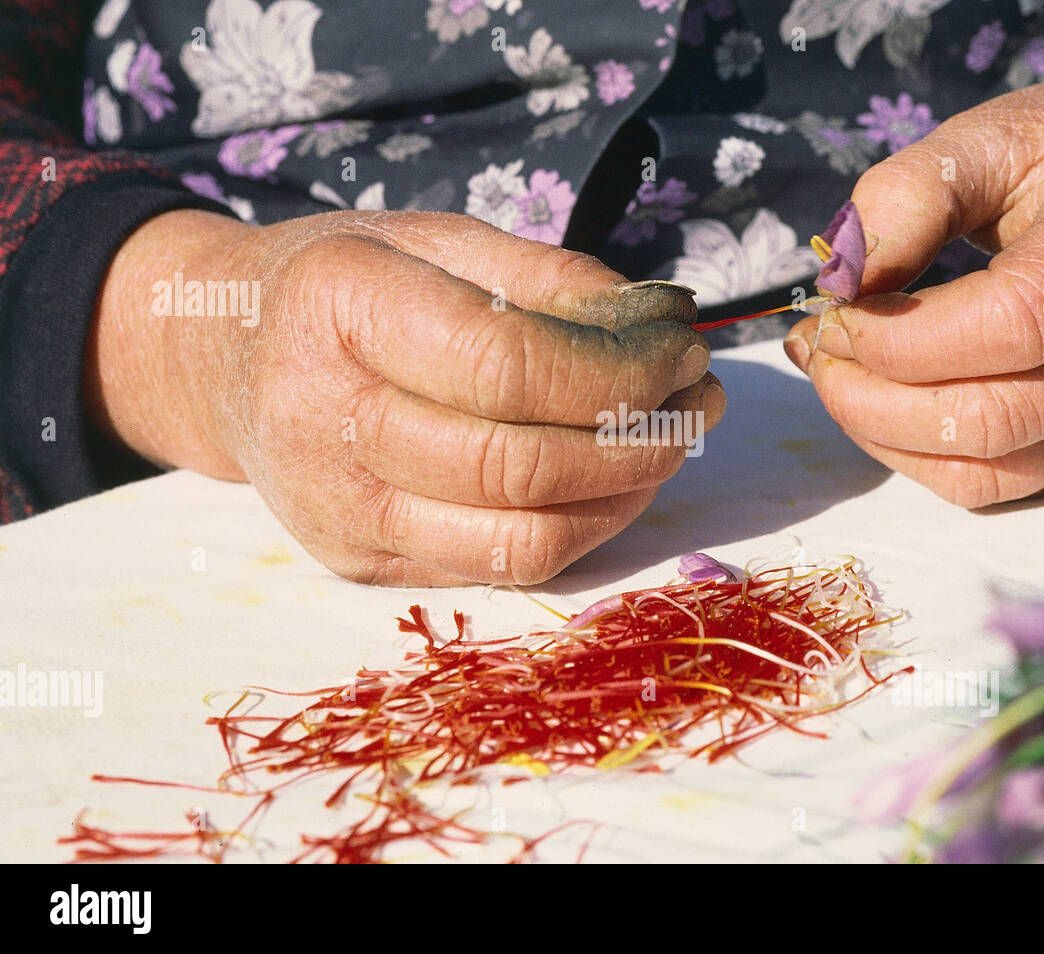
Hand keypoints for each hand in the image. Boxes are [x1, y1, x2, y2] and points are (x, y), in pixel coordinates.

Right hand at [89, 209, 722, 584]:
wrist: (224, 356)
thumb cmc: (343, 283)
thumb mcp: (436, 240)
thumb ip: (551, 278)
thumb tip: (664, 324)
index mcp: (339, 309)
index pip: (508, 369)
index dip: (620, 372)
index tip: (684, 349)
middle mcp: (323, 421)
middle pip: (521, 467)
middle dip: (642, 438)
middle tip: (699, 396)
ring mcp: (337, 510)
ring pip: (524, 537)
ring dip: (628, 494)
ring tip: (674, 437)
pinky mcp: (360, 563)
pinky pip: (504, 566)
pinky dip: (584, 527)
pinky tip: (617, 480)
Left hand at [784, 53, 1043, 507]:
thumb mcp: (988, 134)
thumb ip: (907, 196)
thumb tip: (840, 282)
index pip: (1015, 324)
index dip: (903, 339)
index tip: (836, 313)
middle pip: (997, 417)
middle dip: (874, 400)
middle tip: (819, 353)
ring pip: (992, 470)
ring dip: (887, 437)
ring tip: (839, 378)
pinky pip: (1003, 485)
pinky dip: (922, 457)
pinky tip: (885, 403)